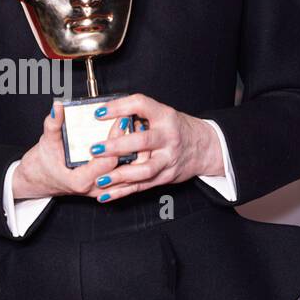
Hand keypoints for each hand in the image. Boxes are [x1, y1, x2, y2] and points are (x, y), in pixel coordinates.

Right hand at [11, 100, 152, 201]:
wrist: (42, 179)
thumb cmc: (45, 163)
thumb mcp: (47, 142)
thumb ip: (53, 124)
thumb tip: (57, 106)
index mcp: (81, 180)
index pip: (108, 161)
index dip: (117, 140)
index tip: (121, 119)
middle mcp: (94, 187)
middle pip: (123, 167)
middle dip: (132, 144)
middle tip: (137, 121)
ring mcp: (103, 189)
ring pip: (130, 174)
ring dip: (137, 152)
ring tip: (140, 129)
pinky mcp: (107, 186)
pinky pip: (127, 175)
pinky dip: (134, 159)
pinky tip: (137, 141)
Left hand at [86, 93, 223, 202]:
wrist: (204, 147)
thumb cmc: (176, 128)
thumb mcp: (161, 114)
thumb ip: (138, 115)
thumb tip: (103, 115)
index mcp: (164, 116)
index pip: (141, 105)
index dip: (119, 107)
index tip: (99, 112)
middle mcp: (168, 137)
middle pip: (143, 142)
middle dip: (117, 147)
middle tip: (95, 149)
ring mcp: (168, 159)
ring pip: (145, 169)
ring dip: (120, 175)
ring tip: (100, 178)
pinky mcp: (165, 176)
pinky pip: (142, 186)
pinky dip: (122, 191)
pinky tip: (106, 194)